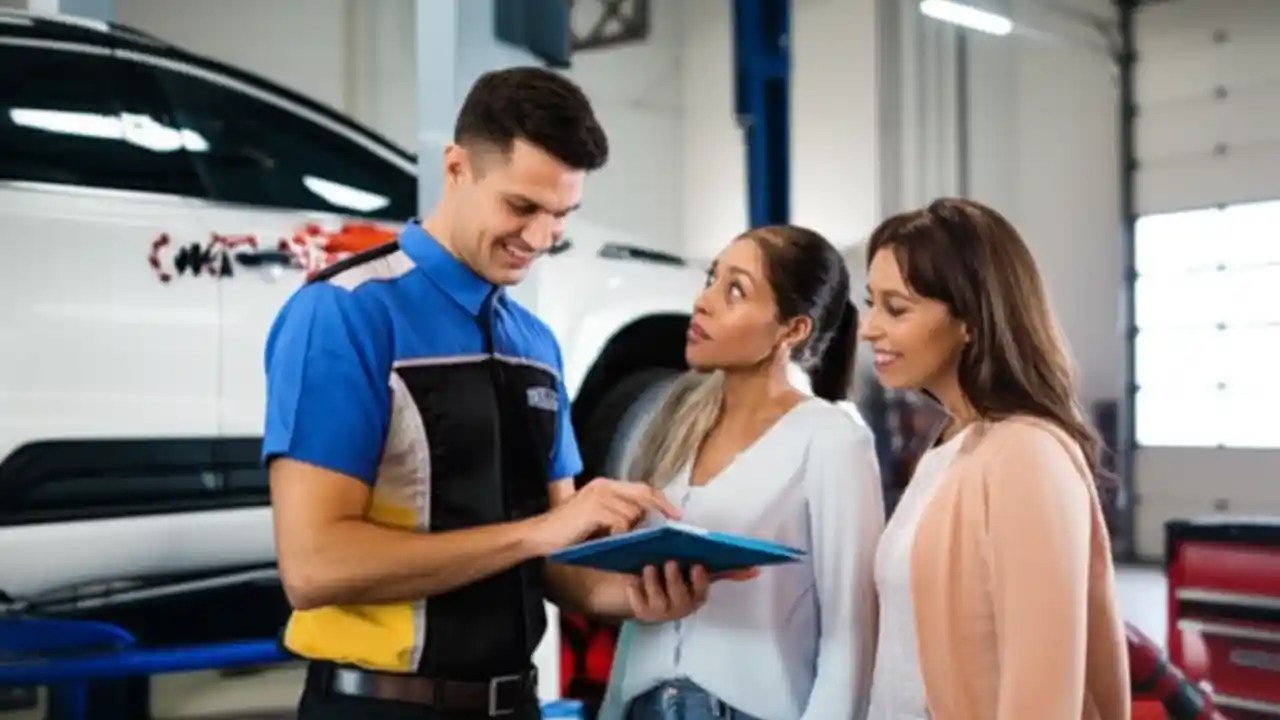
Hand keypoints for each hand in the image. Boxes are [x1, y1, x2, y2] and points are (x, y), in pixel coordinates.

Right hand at [528, 477, 680, 554]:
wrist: (541, 536)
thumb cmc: (568, 533)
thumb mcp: (598, 520)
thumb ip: (618, 516)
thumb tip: (644, 523)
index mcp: (605, 486)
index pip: (640, 488)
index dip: (659, 499)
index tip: (674, 513)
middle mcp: (603, 486)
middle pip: (643, 493)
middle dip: (661, 507)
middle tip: (674, 520)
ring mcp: (599, 496)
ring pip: (633, 511)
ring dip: (635, 528)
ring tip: (630, 539)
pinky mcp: (594, 509)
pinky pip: (621, 521)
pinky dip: (621, 533)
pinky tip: (612, 540)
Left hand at [625, 561, 761, 622]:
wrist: (643, 593)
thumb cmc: (674, 579)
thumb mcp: (697, 573)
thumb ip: (723, 570)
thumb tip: (755, 569)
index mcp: (695, 597)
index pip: (701, 592)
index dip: (699, 581)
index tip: (697, 566)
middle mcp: (680, 608)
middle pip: (679, 595)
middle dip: (675, 579)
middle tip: (670, 562)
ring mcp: (660, 612)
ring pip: (658, 598)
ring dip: (653, 581)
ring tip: (648, 567)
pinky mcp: (641, 612)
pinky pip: (637, 603)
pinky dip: (635, 590)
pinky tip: (632, 579)